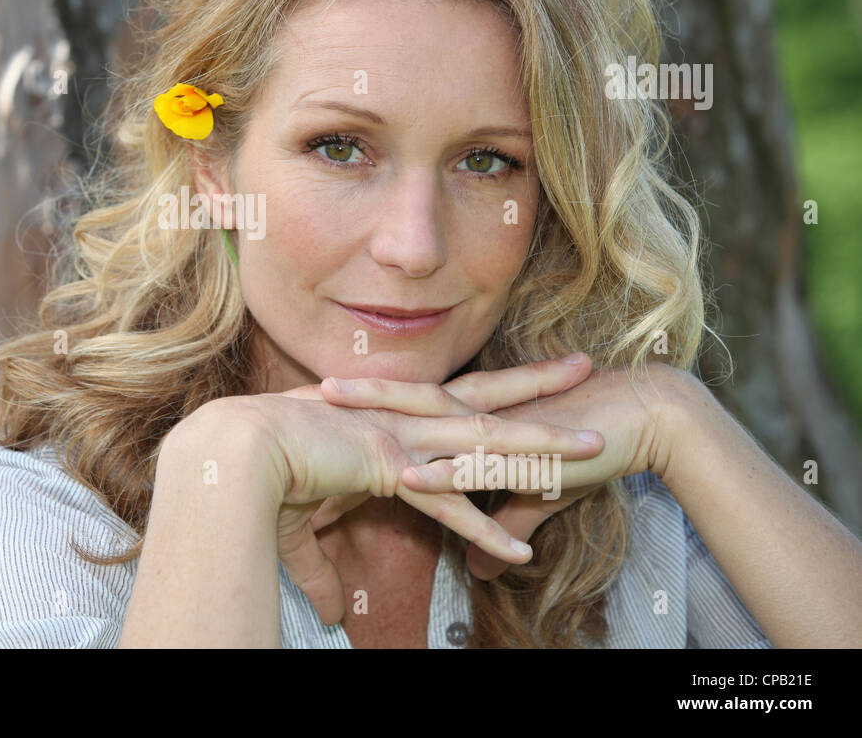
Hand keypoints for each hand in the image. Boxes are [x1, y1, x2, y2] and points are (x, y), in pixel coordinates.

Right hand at [238, 355, 605, 623]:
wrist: (235, 450)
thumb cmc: (261, 469)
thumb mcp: (297, 522)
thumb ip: (320, 566)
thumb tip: (329, 611)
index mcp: (387, 415)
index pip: (455, 398)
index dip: (494, 387)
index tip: (530, 378)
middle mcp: (402, 420)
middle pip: (486, 400)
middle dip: (538, 386)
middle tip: (584, 368)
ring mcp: (403, 443)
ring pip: (488, 445)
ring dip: (544, 449)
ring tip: (595, 449)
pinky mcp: (391, 473)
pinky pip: (450, 509)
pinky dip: (485, 534)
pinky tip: (521, 556)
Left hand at [321, 360, 682, 580]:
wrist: (646, 416)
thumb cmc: (587, 445)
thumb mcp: (534, 488)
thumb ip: (502, 520)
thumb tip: (482, 561)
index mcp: (473, 414)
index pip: (409, 402)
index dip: (367, 399)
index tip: (317, 395)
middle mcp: (477, 414)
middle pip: (403, 399)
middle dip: (353, 393)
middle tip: (301, 386)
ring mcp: (497, 429)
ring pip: (427, 419)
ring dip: (378, 414)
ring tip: (330, 408)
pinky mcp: (525, 453)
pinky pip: (476, 466)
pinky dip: (442, 474)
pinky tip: (408, 480)